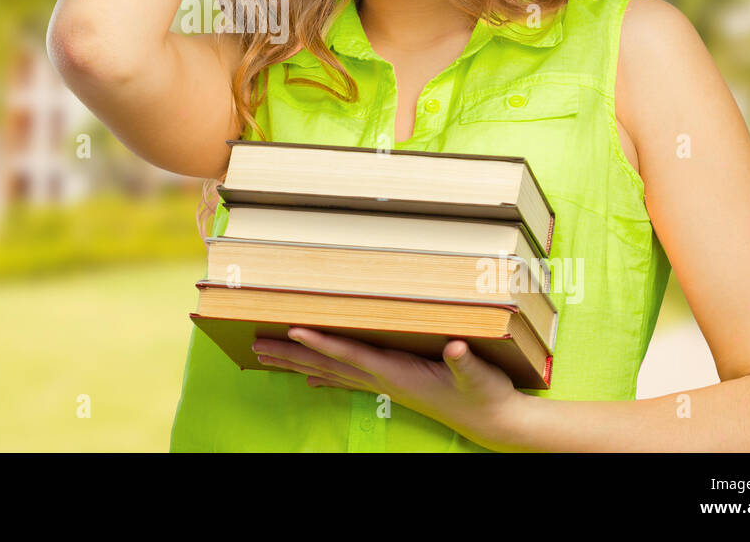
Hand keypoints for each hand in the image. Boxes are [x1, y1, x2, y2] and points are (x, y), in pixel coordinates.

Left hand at [251, 327, 524, 449]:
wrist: (492, 421)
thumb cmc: (485, 395)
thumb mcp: (480, 376)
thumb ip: (465, 361)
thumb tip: (455, 347)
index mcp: (397, 373)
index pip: (352, 353)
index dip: (322, 341)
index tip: (293, 329)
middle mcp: (382, 380)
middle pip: (327, 364)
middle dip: (291, 353)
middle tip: (257, 345)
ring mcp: (383, 384)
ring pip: (330, 371)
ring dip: (297, 363)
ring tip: (266, 356)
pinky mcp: (390, 385)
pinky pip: (346, 378)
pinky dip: (323, 374)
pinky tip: (307, 378)